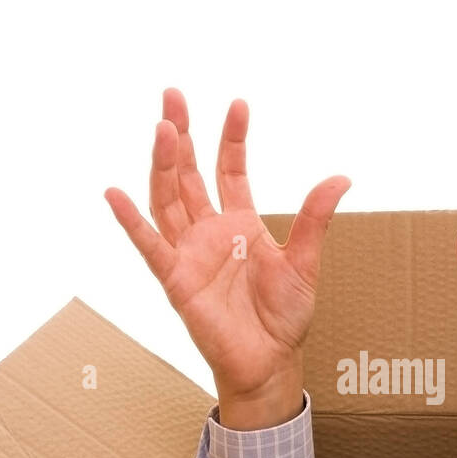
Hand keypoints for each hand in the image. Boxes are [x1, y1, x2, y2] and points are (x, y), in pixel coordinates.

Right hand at [105, 89, 349, 429]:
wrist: (270, 363)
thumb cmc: (284, 318)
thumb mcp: (306, 262)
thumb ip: (314, 218)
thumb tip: (341, 177)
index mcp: (239, 223)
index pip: (229, 169)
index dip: (232, 137)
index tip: (238, 103)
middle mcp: (209, 232)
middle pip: (188, 173)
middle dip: (182, 134)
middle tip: (173, 95)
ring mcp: (189, 253)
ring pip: (168, 198)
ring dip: (163, 164)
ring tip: (163, 128)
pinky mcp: (176, 280)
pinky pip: (149, 246)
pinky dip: (131, 221)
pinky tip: (115, 193)